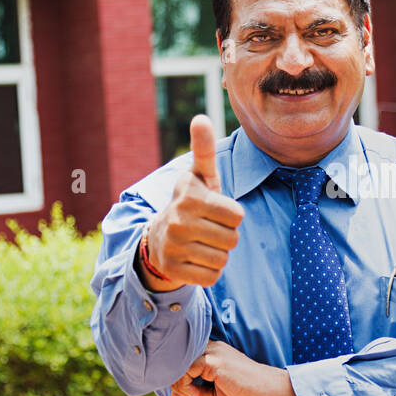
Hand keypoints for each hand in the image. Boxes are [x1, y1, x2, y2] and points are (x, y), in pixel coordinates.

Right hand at [143, 115, 244, 289]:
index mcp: (189, 196)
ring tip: (201, 244)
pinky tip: (195, 260)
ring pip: (223, 259)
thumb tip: (201, 117)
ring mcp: (173, 247)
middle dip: (226, 237)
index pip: (237, 216)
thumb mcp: (198, 177)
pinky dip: (209, 272)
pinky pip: (212, 277)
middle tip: (208, 230)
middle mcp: (178, 220)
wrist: (158, 239)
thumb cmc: (191, 204)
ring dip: (218, 254)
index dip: (232, 215)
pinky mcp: (173, 270)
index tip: (215, 211)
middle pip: (232, 239)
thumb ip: (204, 150)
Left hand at [169, 340, 300, 395]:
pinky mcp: (214, 362)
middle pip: (176, 360)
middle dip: (177, 382)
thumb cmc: (250, 395)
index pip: (182, 359)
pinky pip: (185, 371)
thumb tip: (174, 393)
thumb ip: (195, 391)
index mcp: (212, 353)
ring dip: (180, 386)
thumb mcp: (215, 395)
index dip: (178, 378)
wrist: (272, 394)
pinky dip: (185, 387)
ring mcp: (212, 353)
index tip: (188, 395)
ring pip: (177, 365)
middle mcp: (211, 348)